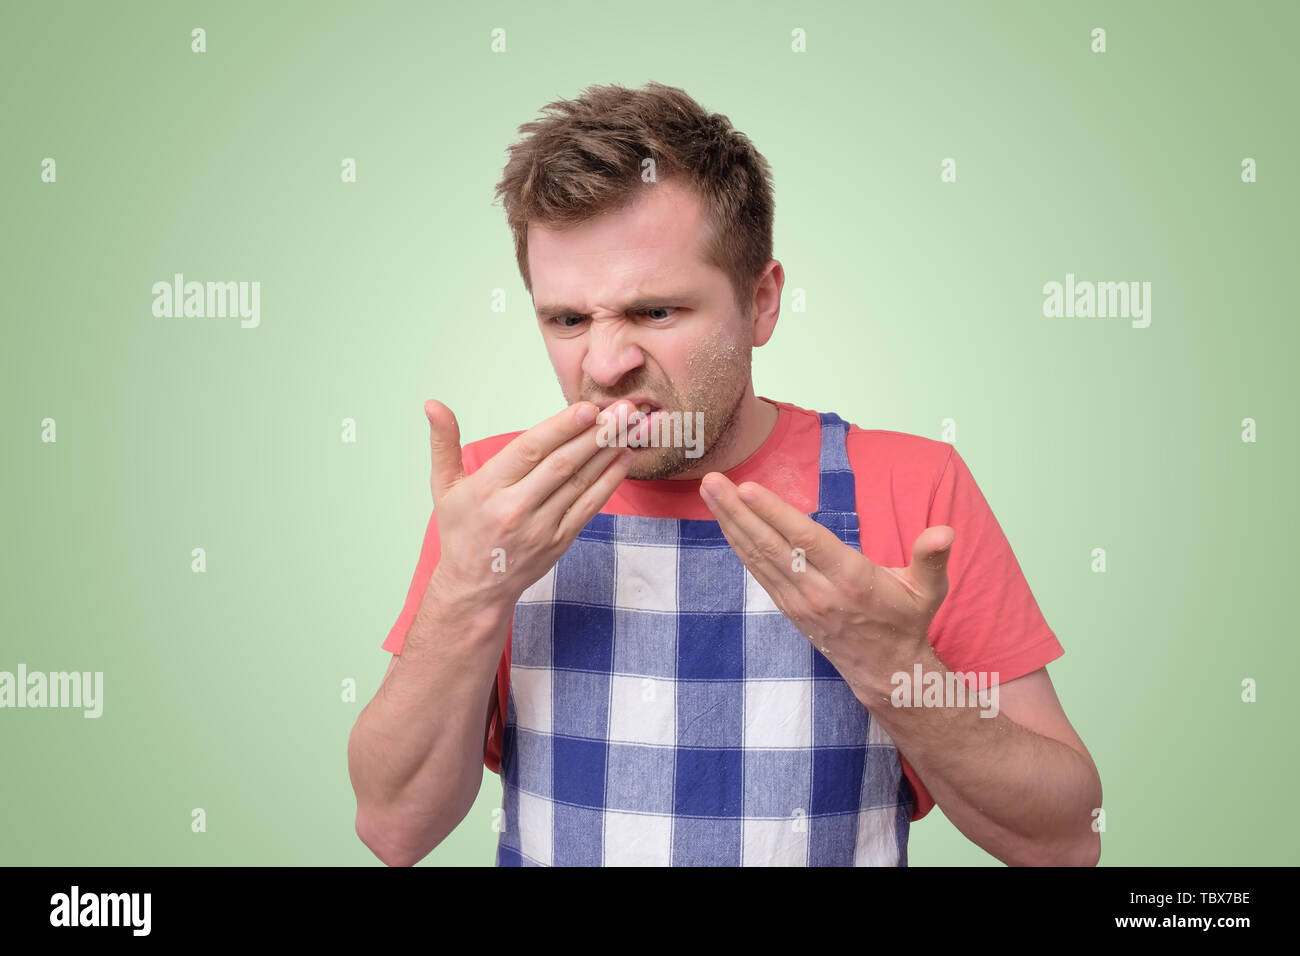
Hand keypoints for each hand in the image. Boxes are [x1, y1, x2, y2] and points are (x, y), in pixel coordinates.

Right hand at [423, 398, 643, 609]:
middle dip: (595, 434)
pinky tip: (624, 458)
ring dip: (607, 453)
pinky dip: (609, 482)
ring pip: (579, 483)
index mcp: (487, 489)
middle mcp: (515, 508)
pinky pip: (589, 507)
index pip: (529, 451)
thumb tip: (433, 404)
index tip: (587, 408)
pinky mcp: (560, 542)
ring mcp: (541, 528)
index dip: (560, 428)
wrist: (475, 590)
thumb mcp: (443, 488)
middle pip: (561, 465)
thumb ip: (443, 443)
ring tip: (629, 426)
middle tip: (622, 409)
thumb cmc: (461, 533)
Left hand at [699, 473, 954, 701]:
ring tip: (709, 492)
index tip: (748, 488)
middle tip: (711, 481)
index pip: (806, 541)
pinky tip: (725, 523)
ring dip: (731, 524)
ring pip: (758, 558)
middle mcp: (819, 591)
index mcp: (851, 580)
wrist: (887, 671)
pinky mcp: (789, 608)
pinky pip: (758, 572)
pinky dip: (739, 546)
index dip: (775, 513)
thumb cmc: (906, 620)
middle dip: (737, 511)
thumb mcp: (928, 590)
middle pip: (770, 545)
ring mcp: (799, 602)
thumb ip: (932, 557)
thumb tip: (944, 531)